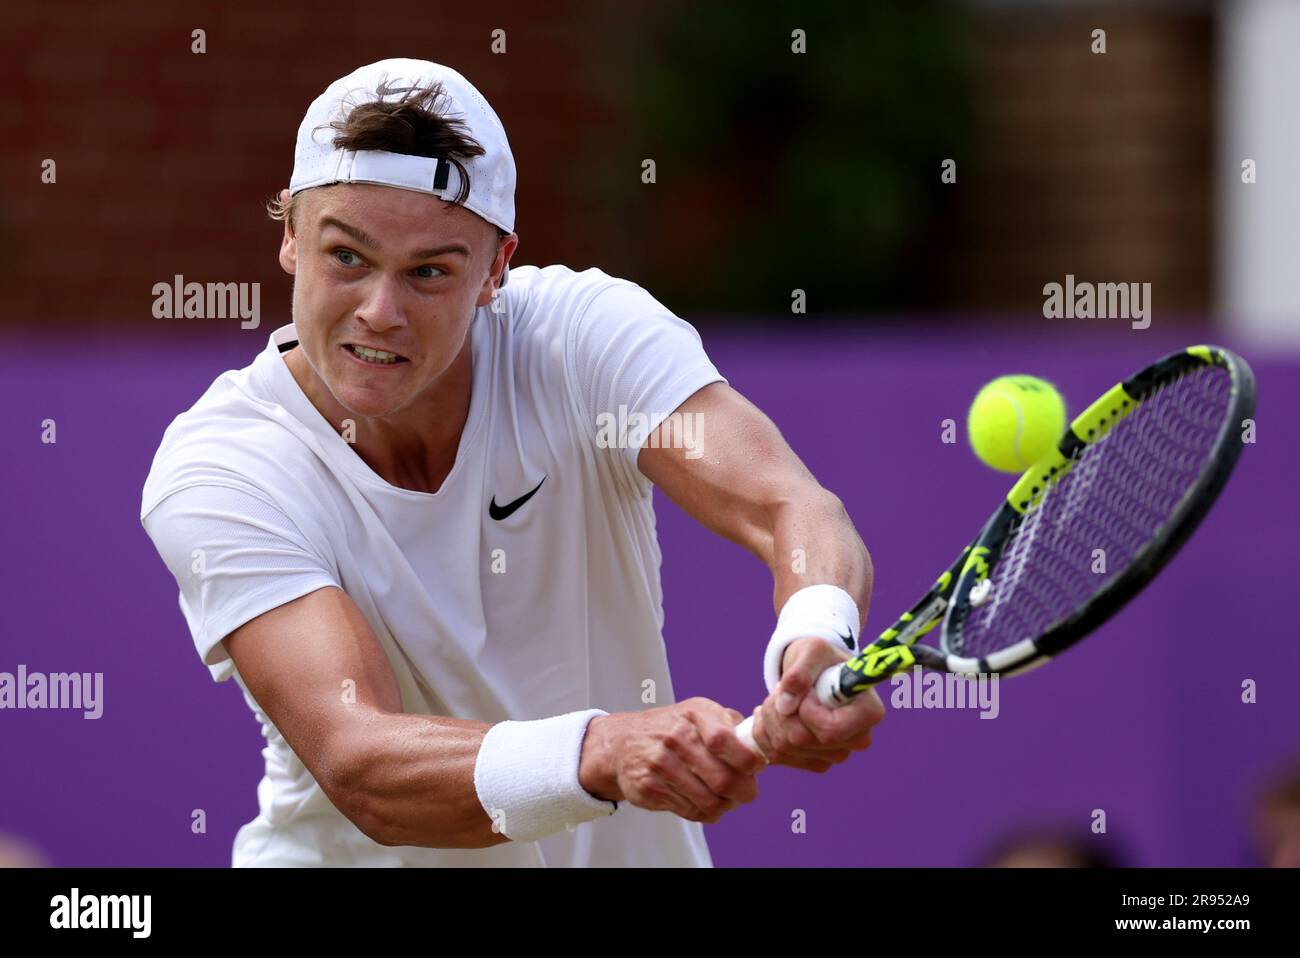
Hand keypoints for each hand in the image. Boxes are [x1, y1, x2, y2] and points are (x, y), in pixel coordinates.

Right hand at [579, 698, 763, 823]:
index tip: (755, 767)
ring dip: (726, 805)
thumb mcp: (700, 712)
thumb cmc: (673, 728)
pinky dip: (706, 812)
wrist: (624, 743)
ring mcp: (660, 765)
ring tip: (727, 799)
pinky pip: (691, 812)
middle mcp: (675, 738)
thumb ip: (731, 724)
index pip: (723, 740)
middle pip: (722, 779)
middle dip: (744, 791)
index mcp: (694, 714)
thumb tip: (760, 746)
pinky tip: (704, 802)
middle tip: (747, 792)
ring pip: (710, 801)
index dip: (747, 760)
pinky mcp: (650, 789)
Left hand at [750, 636, 883, 770]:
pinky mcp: (817, 761)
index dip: (806, 711)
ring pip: (785, 748)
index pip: (830, 730)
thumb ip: (800, 673)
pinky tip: (771, 715)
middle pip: (801, 740)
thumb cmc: (821, 658)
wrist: (816, 670)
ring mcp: (837, 754)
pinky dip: (765, 733)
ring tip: (777, 698)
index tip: (804, 690)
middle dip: (780, 711)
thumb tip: (785, 705)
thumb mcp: (813, 650)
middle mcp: (858, 739)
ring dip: (770, 719)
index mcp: (868, 712)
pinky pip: (778, 756)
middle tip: (780, 689)